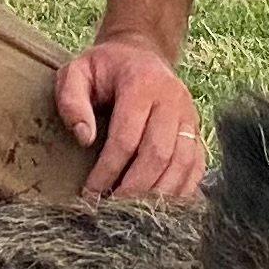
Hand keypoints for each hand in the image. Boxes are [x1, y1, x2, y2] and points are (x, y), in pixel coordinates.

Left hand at [59, 31, 202, 201]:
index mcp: (142, 84)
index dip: (108, 170)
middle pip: (158, 154)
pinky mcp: (197, 130)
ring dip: (158, 195)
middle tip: (112, 211)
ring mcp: (190, 116)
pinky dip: (182, 191)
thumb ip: (71, 100)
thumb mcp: (76, 72)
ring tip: (134, 214)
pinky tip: (161, 208)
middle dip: (134, 189)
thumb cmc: (103, 69)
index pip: (127, 137)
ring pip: (182, 164)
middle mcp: (173, 99)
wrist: (140, 54)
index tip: (90, 194)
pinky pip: (197, 166)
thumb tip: (85, 138)